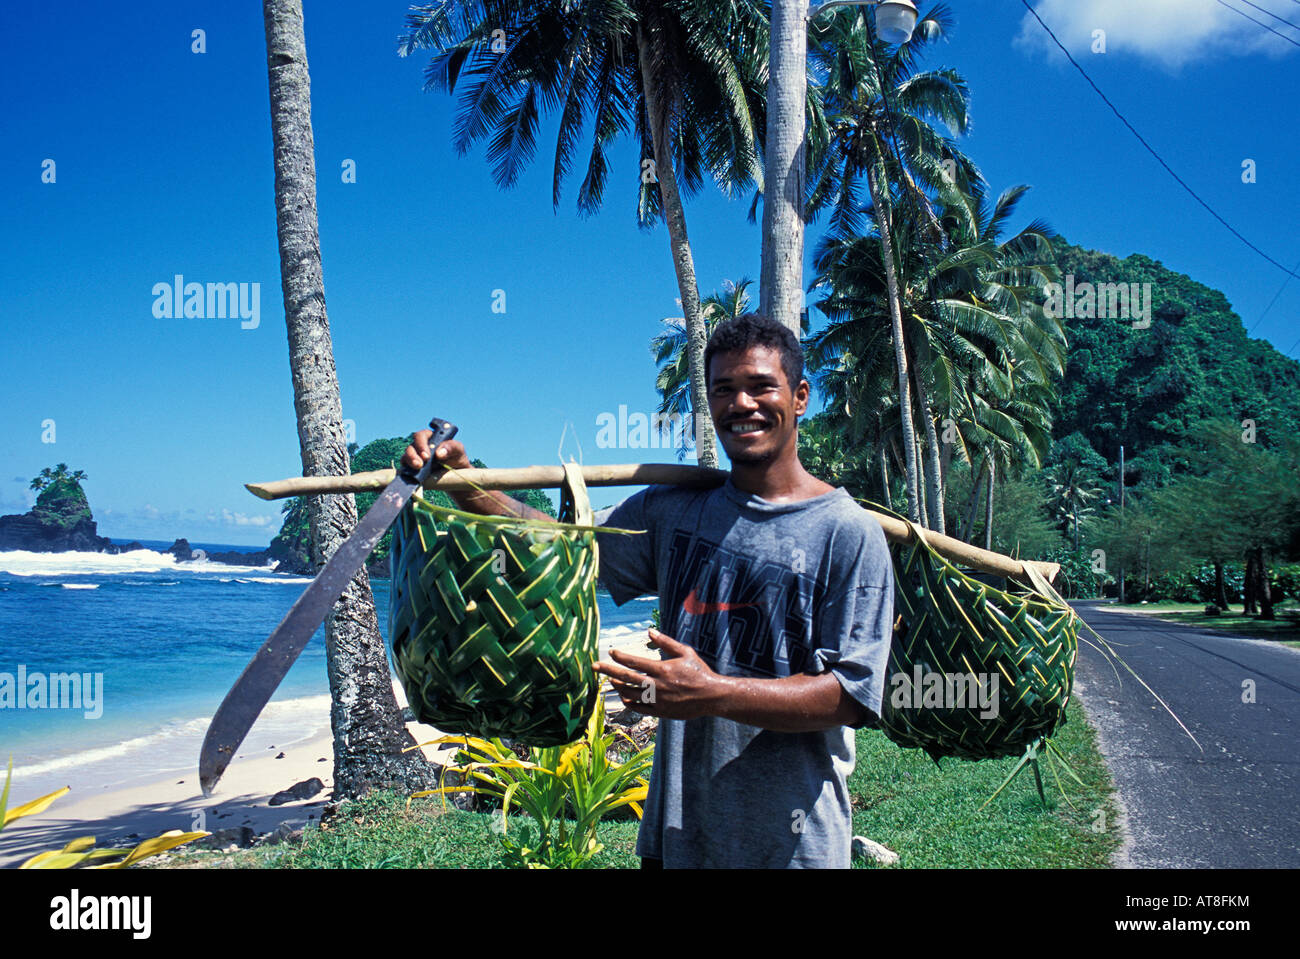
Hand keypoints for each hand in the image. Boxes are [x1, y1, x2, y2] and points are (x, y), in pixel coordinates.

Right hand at [403, 431, 470, 471]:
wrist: (456, 475)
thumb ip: (451, 447)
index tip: (426, 456)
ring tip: (418, 468)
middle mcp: (420, 447)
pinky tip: (413, 475)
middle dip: (413, 455)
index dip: (421, 444)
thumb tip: (439, 453)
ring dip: (409, 462)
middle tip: (420, 464)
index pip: (421, 436)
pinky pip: (406, 468)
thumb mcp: (459, 451)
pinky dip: (407, 471)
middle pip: (411, 447)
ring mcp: (416, 458)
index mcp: (430, 438)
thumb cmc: (457, 458)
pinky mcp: (413, 469)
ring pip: (406, 457)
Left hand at [594, 629, 726, 720]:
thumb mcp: (685, 652)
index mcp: (662, 670)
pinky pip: (638, 708)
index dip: (620, 656)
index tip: (611, 651)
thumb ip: (666, 642)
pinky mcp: (660, 712)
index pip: (635, 662)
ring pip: (629, 694)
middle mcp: (657, 686)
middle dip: (608, 671)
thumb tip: (649, 631)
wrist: (711, 697)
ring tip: (611, 680)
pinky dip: (628, 702)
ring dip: (617, 686)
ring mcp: (657, 700)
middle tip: (595, 666)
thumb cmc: (699, 672)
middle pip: (626, 678)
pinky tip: (624, 696)